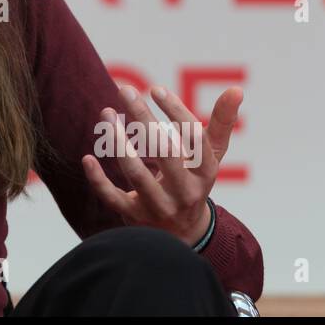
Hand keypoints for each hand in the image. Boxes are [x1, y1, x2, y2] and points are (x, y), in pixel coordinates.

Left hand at [80, 83, 242, 244]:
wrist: (183, 234)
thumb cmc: (194, 179)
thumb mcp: (211, 155)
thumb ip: (222, 123)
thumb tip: (237, 89)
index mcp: (205, 172)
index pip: (194, 139)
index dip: (176, 112)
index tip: (156, 90)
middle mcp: (185, 191)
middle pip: (164, 152)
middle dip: (143, 118)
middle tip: (124, 90)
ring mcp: (159, 205)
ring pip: (137, 173)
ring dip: (118, 142)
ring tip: (106, 113)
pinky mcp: (135, 216)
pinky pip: (113, 198)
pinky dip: (98, 179)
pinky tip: (88, 157)